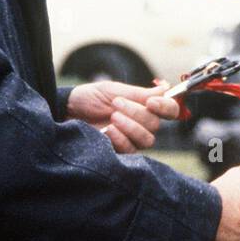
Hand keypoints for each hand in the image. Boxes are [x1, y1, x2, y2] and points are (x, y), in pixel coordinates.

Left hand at [65, 79, 180, 152]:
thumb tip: (165, 89)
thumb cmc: (90, 98)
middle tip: (116, 103)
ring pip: (147, 138)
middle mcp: (143, 123)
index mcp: (145, 106)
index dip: (166, 107)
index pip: (170, 110)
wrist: (69, 111)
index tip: (151, 102)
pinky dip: (121, 138)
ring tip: (112, 117)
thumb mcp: (114, 90)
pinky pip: (132, 149)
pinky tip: (108, 130)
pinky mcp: (122, 152)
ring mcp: (133, 139)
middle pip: (156, 124)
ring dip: (130, 126)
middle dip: (136, 112)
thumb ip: (140, 93)